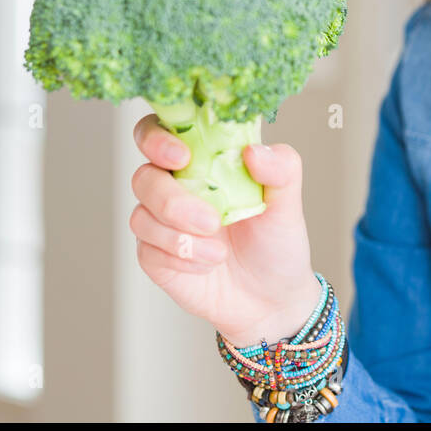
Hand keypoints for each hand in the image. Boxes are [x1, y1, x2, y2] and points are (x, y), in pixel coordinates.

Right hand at [130, 114, 322, 347]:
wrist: (271, 299)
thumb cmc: (276, 243)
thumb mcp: (288, 204)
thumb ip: (281, 169)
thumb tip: (254, 151)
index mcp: (204, 161)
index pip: (161, 131)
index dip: (157, 136)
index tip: (180, 155)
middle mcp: (176, 186)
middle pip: (144, 176)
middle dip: (170, 198)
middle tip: (209, 219)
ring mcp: (160, 222)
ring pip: (141, 215)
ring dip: (180, 236)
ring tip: (221, 251)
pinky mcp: (154, 255)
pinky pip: (148, 250)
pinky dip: (180, 258)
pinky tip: (210, 264)